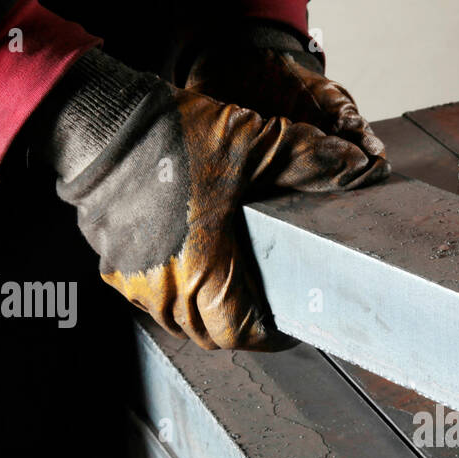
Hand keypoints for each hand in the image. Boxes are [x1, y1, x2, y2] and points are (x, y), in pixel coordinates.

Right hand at [41, 50, 386, 349]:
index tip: (290, 324)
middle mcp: (164, 290)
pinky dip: (179, 292)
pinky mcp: (114, 266)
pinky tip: (198, 265)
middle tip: (269, 306)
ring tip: (237, 287)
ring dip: (211, 311)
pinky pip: (154, 299)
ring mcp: (135, 282)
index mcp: (202, 274)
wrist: (99, 122)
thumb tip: (359, 168)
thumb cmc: (169, 136)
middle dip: (244, 325)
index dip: (272, 334)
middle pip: (214, 334)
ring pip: (181, 322)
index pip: (243, 333)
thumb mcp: (252, 142)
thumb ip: (309, 159)